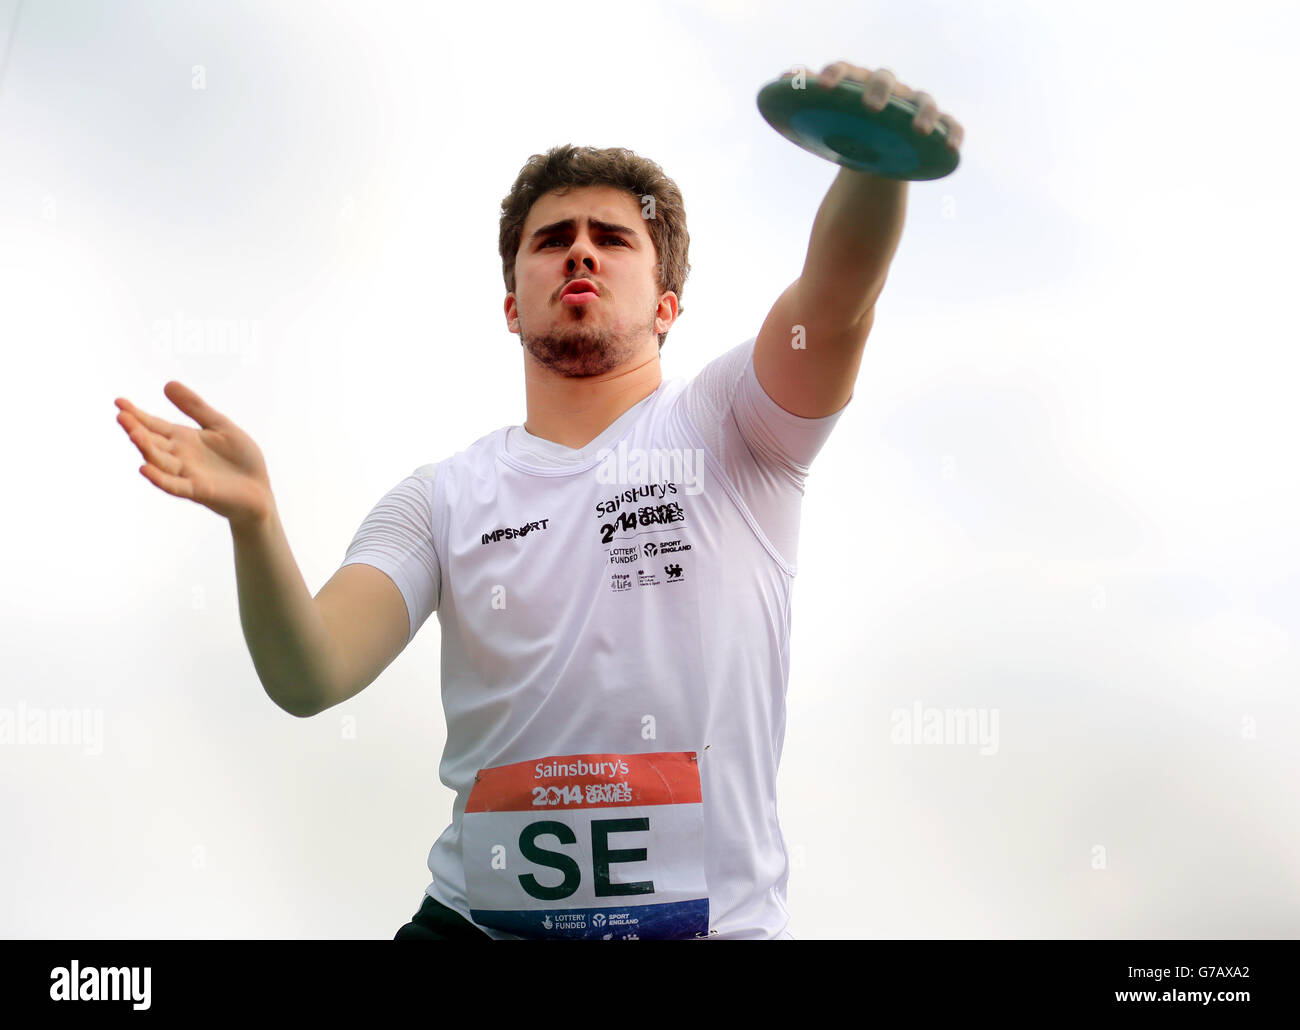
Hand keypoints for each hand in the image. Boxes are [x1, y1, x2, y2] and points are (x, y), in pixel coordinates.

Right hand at [115, 382, 273, 531]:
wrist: (260, 489)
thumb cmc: (240, 458)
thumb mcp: (219, 425)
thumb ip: (195, 407)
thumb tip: (167, 383)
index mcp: (183, 439)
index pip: (154, 425)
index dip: (137, 414)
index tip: (119, 402)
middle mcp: (179, 456)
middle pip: (152, 442)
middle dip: (136, 429)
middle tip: (121, 416)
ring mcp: (187, 474)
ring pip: (160, 462)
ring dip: (146, 449)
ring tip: (133, 433)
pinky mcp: (198, 490)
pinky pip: (174, 485)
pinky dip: (159, 478)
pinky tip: (145, 469)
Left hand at [781, 62, 963, 151]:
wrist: (866, 160)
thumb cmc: (844, 130)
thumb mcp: (823, 117)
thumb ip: (803, 96)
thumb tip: (785, 79)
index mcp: (857, 83)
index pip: (847, 70)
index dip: (836, 74)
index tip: (823, 86)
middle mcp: (888, 90)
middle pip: (886, 79)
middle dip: (880, 90)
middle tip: (871, 108)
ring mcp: (912, 108)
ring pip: (923, 101)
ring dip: (923, 112)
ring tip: (920, 130)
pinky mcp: (934, 128)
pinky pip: (949, 126)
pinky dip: (952, 133)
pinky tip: (952, 147)